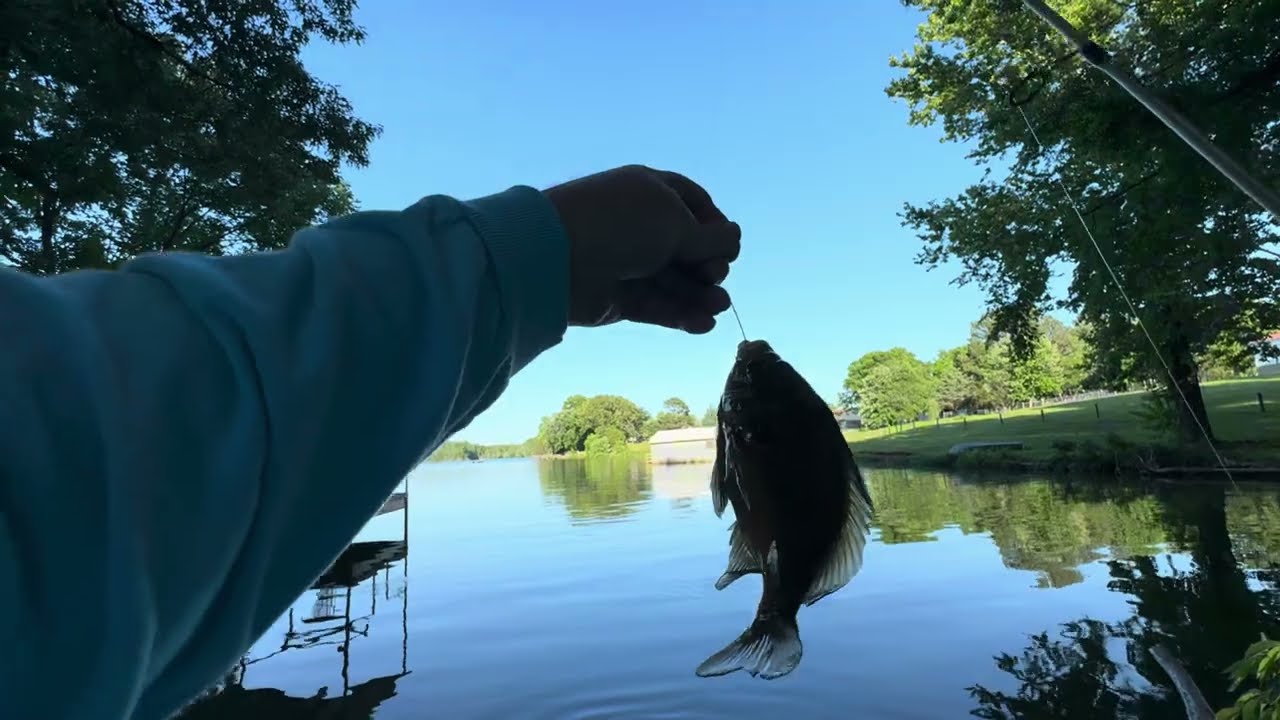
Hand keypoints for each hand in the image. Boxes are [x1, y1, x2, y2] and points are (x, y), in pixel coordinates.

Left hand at [543, 165, 740, 333]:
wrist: (556, 255)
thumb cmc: (622, 224)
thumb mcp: (675, 223)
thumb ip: (710, 237)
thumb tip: (734, 238)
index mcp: (650, 192)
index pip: (692, 204)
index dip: (714, 224)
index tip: (727, 244)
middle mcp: (639, 226)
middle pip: (687, 248)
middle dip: (708, 264)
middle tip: (714, 276)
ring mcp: (627, 263)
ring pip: (673, 281)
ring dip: (700, 294)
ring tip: (718, 306)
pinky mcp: (617, 298)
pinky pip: (656, 305)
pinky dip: (680, 314)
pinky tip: (703, 324)